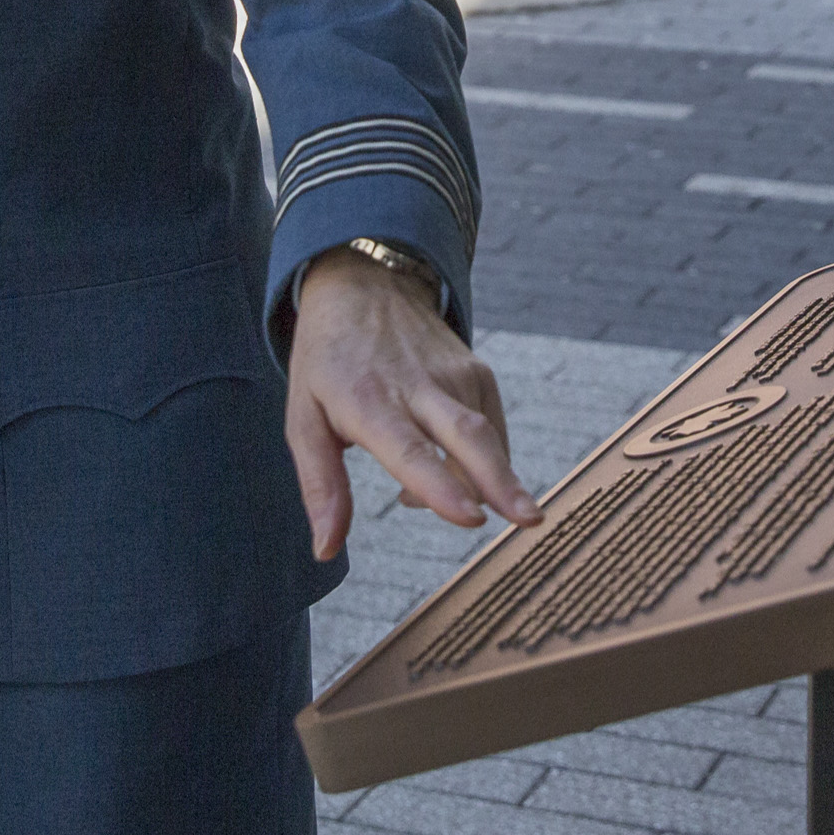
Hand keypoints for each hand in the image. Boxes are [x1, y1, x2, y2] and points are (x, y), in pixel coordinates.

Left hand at [284, 247, 541, 563]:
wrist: (362, 284)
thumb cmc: (327, 361)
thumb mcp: (303, 419)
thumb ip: (319, 486)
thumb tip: (325, 550)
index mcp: (367, 400)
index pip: (409, 450)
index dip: (439, 487)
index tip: (471, 518)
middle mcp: (418, 386)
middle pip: (469, 439)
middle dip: (502, 484)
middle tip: (530, 521)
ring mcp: (455, 374)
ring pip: (485, 442)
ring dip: (475, 486)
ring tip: (438, 494)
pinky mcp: (478, 372)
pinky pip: (491, 431)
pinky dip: (479, 464)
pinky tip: (449, 466)